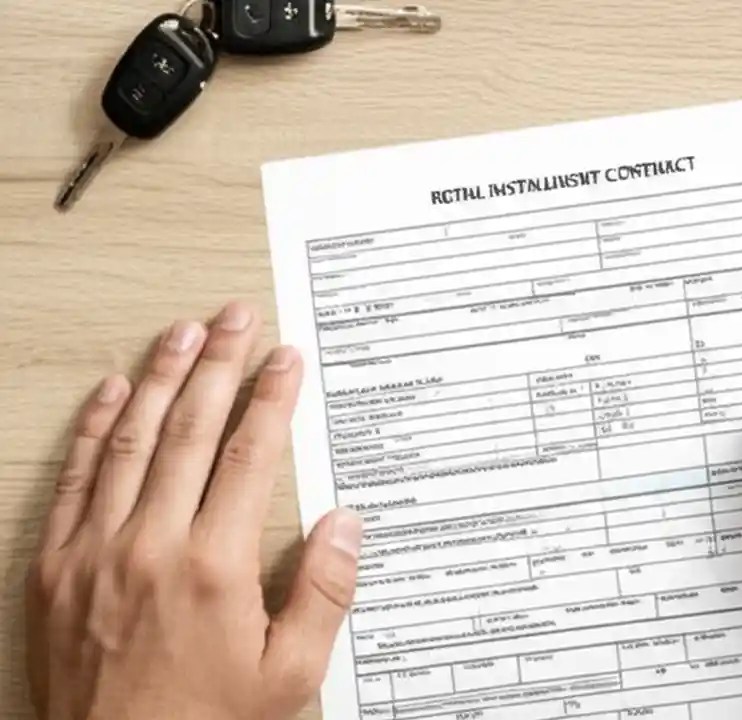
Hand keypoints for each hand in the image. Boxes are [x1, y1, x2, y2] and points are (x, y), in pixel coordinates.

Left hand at [25, 302, 362, 719]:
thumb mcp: (287, 676)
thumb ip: (322, 595)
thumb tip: (348, 525)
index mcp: (214, 566)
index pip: (248, 455)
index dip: (271, 397)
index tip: (285, 358)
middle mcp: (150, 545)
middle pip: (189, 430)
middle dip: (217, 364)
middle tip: (233, 317)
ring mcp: (94, 551)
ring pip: (130, 440)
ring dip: (157, 379)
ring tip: (180, 333)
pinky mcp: (54, 567)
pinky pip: (73, 478)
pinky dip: (93, 428)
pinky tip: (111, 392)